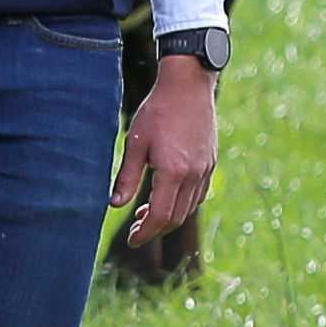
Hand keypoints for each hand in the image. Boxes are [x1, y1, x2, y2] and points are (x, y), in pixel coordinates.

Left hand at [115, 56, 218, 245]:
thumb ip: (126, 177)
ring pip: (189, 208)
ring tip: (146, 213)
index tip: (131, 240)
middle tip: (135, 230)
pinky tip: (168, 196)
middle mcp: (193, 175)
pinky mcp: (211, 162)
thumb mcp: (135, 143)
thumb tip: (114, 205)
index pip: (159, 216)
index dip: (144, 233)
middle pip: (176, 217)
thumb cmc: (157, 111)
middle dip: (155, 229)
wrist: (188, 86)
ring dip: (169, 218)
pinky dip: (183, 204)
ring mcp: (206, 169)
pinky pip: (199, 194)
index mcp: (173, 172)